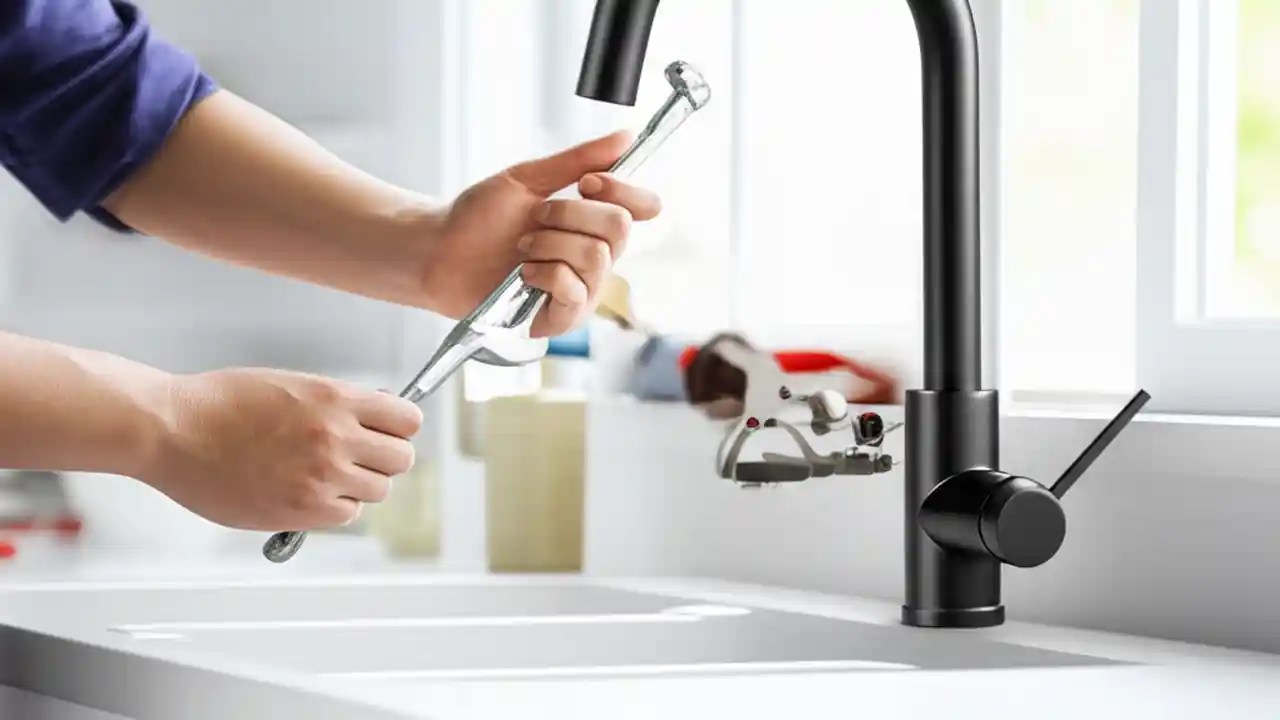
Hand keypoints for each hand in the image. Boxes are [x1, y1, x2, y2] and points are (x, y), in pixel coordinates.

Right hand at [140, 368, 422, 530]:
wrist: (173, 430)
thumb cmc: (221, 402)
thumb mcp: (291, 385)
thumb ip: (336, 403)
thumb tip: (373, 415)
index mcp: (336, 399)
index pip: (408, 419)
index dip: (399, 427)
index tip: (388, 432)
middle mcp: (337, 437)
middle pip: (401, 459)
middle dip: (384, 457)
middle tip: (360, 457)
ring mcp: (322, 476)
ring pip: (378, 490)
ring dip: (359, 484)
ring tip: (326, 475)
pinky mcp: (301, 509)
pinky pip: (347, 514)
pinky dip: (335, 507)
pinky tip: (309, 492)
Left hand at [422, 131, 661, 336]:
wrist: (439, 251)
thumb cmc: (479, 218)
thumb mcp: (529, 178)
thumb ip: (579, 159)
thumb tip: (625, 137)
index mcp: (593, 222)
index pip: (643, 206)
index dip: (623, 189)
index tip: (587, 182)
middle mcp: (596, 257)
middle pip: (620, 228)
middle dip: (571, 214)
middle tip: (536, 218)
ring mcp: (583, 290)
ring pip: (597, 257)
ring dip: (550, 243)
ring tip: (523, 248)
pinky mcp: (563, 317)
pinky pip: (575, 290)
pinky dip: (546, 273)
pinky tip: (523, 274)